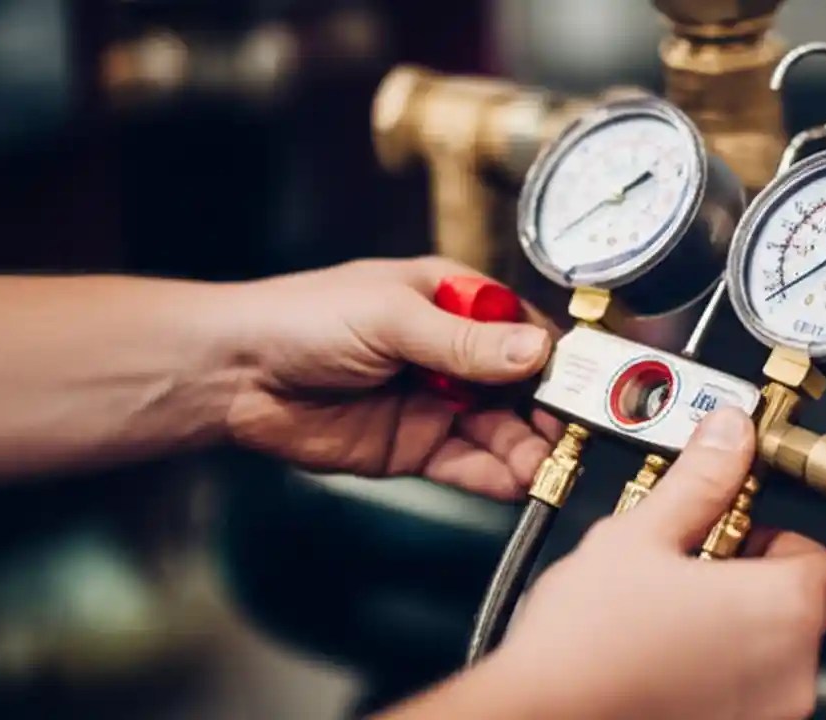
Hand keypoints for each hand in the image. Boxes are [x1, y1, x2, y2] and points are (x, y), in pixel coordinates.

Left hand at [222, 256, 561, 499]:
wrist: (238, 374)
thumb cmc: (306, 320)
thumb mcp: (392, 318)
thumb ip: (464, 343)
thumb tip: (536, 351)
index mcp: (453, 301)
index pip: (524, 330)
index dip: (557, 359)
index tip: (587, 386)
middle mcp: (453, 353)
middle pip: (522, 386)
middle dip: (550, 413)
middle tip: (572, 438)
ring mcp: (437, 402)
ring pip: (500, 430)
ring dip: (527, 450)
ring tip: (546, 468)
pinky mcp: (415, 446)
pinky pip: (467, 464)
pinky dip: (493, 475)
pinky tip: (515, 483)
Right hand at [495, 409, 825, 718]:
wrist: (540, 715)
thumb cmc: (586, 644)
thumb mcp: (639, 536)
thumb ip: (699, 481)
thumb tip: (728, 436)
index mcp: (782, 612)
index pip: (824, 561)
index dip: (776, 537)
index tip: (730, 530)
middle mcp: (792, 673)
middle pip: (797, 607)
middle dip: (747, 580)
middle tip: (688, 566)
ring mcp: (766, 714)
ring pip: (769, 652)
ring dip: (731, 626)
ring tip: (664, 611)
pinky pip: (744, 691)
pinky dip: (714, 670)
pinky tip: (660, 653)